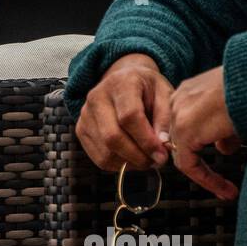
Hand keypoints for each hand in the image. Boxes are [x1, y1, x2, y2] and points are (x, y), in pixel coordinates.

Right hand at [75, 53, 175, 171]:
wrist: (122, 80)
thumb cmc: (146, 88)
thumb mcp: (164, 93)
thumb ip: (165, 117)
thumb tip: (163, 143)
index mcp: (120, 83)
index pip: (129, 116)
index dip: (147, 140)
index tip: (162, 153)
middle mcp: (97, 97)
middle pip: (112, 137)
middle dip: (138, 156)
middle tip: (156, 161)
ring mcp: (85, 115)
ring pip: (106, 152)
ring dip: (130, 163)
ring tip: (146, 159)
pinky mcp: (81, 130)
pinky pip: (99, 158)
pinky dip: (119, 165)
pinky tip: (132, 158)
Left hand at [167, 66, 241, 200]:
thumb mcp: (235, 110)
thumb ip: (223, 129)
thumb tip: (223, 148)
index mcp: (189, 91)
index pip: (186, 125)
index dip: (199, 146)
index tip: (218, 159)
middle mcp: (179, 100)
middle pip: (182, 140)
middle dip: (199, 163)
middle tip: (219, 183)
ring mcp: (179, 114)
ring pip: (184, 153)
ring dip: (205, 174)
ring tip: (226, 190)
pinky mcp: (186, 129)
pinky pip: (188, 164)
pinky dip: (206, 179)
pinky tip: (224, 189)